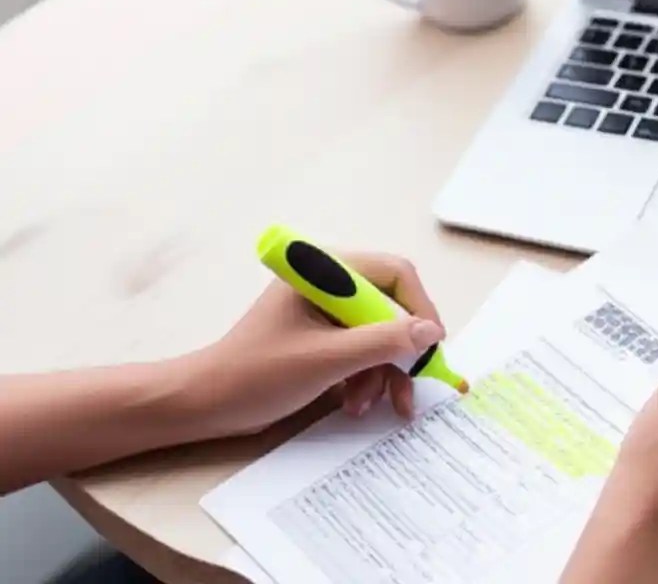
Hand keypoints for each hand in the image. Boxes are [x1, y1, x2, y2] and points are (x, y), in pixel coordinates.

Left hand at [179, 252, 445, 438]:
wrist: (207, 404)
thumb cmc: (256, 374)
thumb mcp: (326, 360)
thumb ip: (382, 342)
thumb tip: (431, 332)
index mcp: (324, 272)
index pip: (395, 274)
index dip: (419, 309)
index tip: (430, 346)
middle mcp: (329, 285)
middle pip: (391, 309)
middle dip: (400, 353)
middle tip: (412, 386)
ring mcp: (326, 312)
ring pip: (381, 336)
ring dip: (384, 372)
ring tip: (374, 405)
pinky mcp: (322, 338)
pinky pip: (363, 352)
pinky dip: (366, 378)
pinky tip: (355, 403)